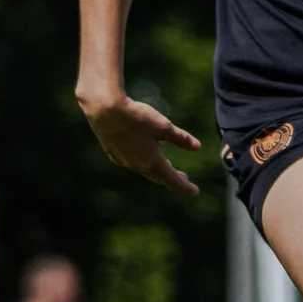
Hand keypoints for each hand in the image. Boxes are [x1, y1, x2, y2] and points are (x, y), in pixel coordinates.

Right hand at [82, 92, 202, 194]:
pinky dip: (142, 162)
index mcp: (151, 161)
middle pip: (158, 176)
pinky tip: (141, 155)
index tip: (195, 191)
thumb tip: (198, 147)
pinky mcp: (113, 152)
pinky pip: (131, 162)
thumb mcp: (163, 126)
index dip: (185, 187)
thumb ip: (181, 138)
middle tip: (184, 178)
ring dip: (156, 170)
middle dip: (172, 177)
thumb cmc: (136, 117)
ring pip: (143, 169)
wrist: (104, 110)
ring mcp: (123, 160)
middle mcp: (137, 165)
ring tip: (165, 166)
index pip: (172, 180)